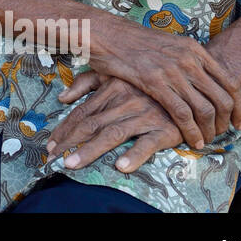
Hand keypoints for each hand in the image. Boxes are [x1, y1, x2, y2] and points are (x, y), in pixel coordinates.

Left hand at [47, 72, 182, 172]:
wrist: (190, 86)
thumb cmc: (148, 83)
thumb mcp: (115, 74)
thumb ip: (87, 83)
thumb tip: (62, 97)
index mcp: (112, 88)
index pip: (82, 111)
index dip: (64, 129)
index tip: (50, 145)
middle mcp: (125, 101)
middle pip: (91, 124)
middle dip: (69, 142)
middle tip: (53, 158)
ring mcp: (144, 115)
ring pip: (112, 134)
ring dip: (90, 151)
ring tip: (73, 164)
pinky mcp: (165, 129)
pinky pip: (148, 143)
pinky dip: (135, 154)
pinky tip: (121, 165)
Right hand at [86, 17, 240, 149]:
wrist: (106, 33)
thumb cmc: (133, 41)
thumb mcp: (168, 44)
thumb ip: (186, 60)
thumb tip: (201, 78)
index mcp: (195, 49)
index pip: (229, 82)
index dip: (239, 106)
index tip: (240, 121)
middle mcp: (188, 59)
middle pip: (222, 99)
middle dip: (226, 122)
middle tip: (223, 135)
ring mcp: (172, 71)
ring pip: (204, 109)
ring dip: (209, 130)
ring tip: (206, 140)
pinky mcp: (155, 82)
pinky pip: (182, 113)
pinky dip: (190, 131)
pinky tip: (191, 140)